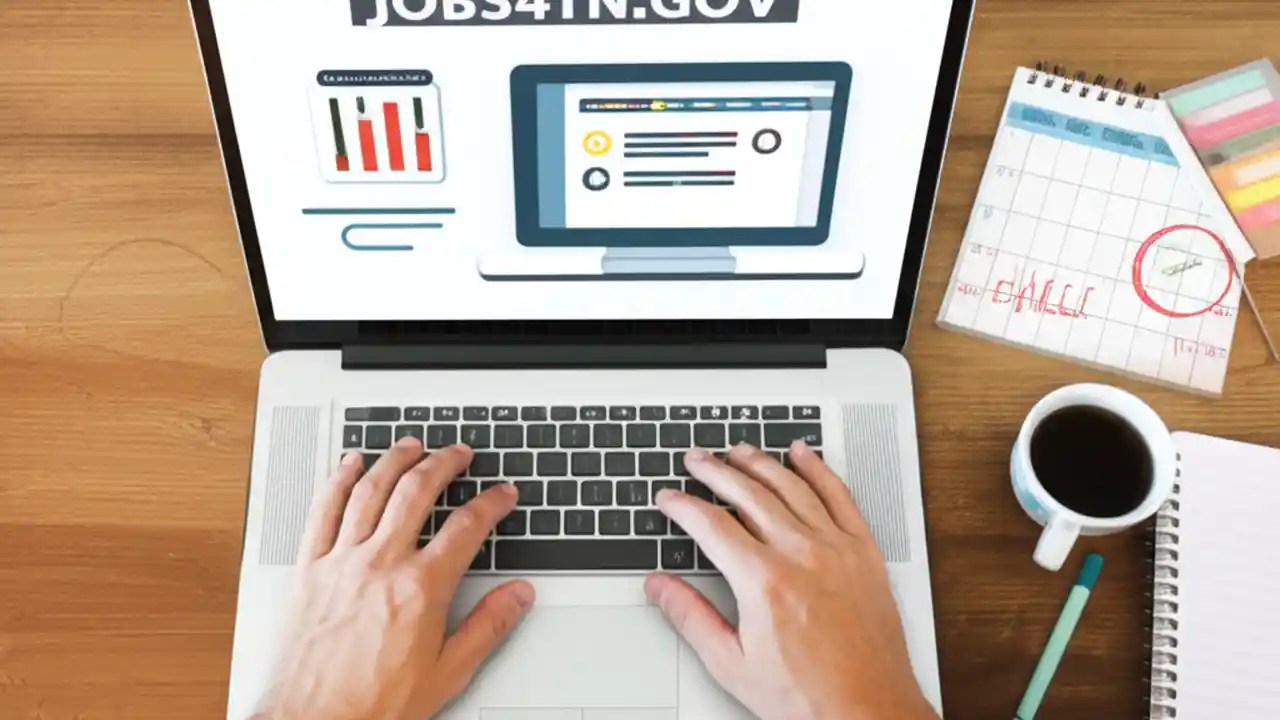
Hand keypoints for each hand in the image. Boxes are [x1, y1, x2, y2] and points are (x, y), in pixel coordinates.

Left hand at [253, 438, 534, 719]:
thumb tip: (518, 595)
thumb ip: (487, 627)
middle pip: (417, 492)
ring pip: (370, 491)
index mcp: (421, 589)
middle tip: (460, 453)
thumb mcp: (447, 674)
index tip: (502, 494)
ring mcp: (341, 563)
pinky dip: (338, 481)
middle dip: (444, 464)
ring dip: (395, 460)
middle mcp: (380, 565)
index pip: (467, 528)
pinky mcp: (308, 570)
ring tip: (412, 445)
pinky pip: (323, 511)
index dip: (491, 504)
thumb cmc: (373, 706)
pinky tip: (349, 465)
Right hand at [646, 443, 937, 719]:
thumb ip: (691, 618)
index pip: (711, 525)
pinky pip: (841, 496)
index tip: (669, 498)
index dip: (683, 505)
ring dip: (761, 463)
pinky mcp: (864, 553)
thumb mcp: (732, 665)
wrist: (869, 711)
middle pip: (749, 494)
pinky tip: (804, 455)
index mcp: (764, 581)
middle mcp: (801, 555)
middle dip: (715, 471)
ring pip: (792, 487)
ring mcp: (836, 549)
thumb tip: (659, 586)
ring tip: (738, 451)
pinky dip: (819, 470)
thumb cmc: (808, 697)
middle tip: (696, 459)